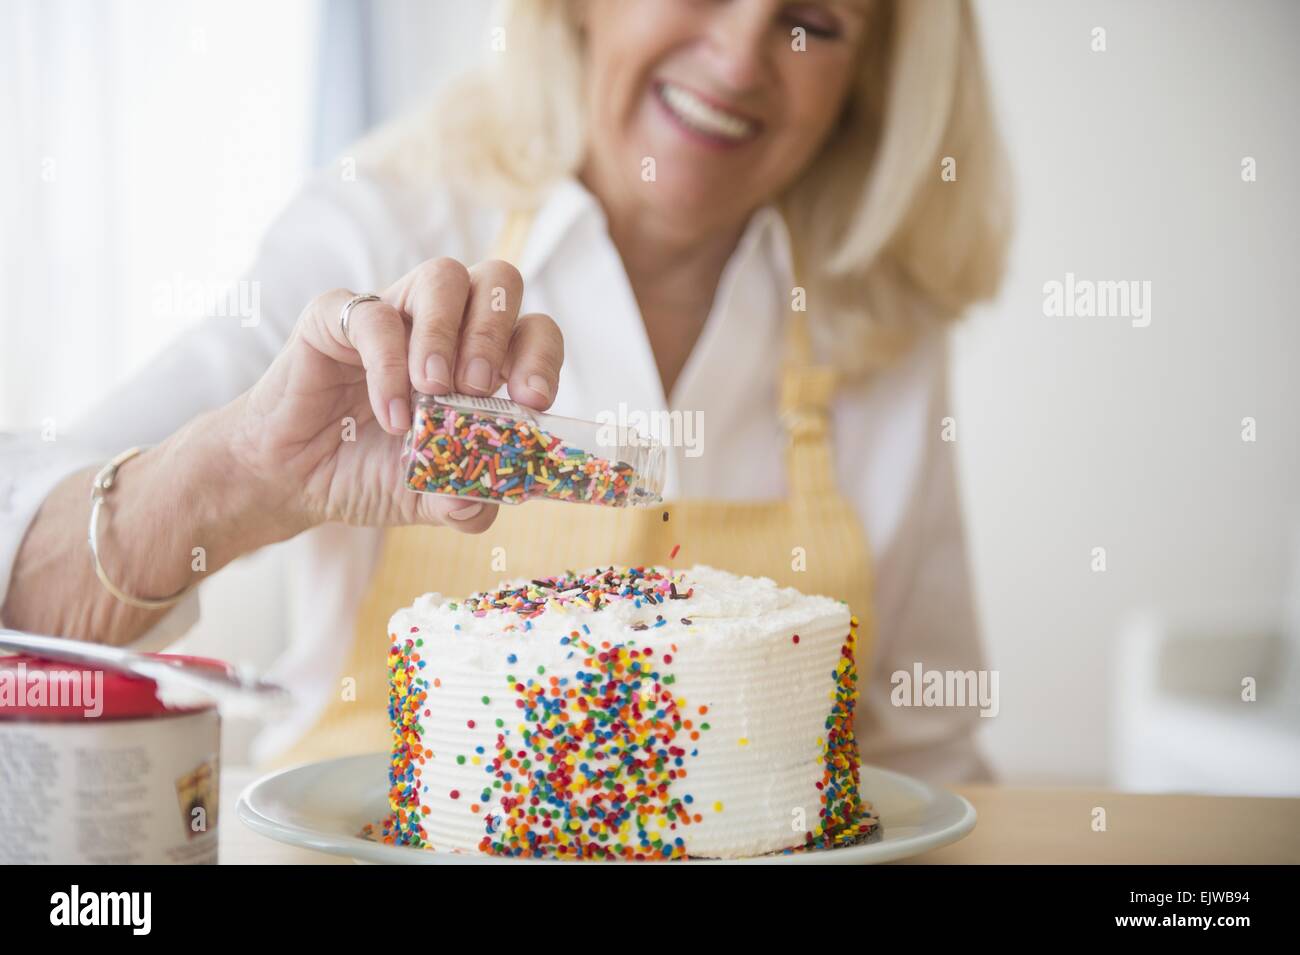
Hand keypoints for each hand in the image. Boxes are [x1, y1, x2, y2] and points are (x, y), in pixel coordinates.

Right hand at [228, 258, 562, 533]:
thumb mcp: (429, 499)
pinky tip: (390, 414)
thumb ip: (468, 501)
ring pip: (443, 277)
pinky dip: (389, 364)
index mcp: (479, 360)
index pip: (532, 330)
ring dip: (446, 333)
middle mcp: (444, 325)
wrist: (292, 481)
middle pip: (498, 281)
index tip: (534, 401)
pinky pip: (374, 315)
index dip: (542, 356)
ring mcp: (393, 313)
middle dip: (498, 333)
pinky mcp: (337, 317)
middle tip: (478, 388)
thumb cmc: (368, 473)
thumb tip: (502, 496)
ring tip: (433, 391)